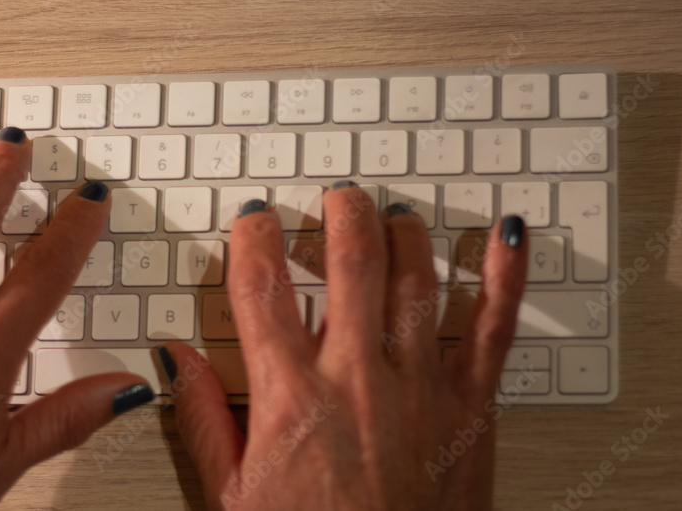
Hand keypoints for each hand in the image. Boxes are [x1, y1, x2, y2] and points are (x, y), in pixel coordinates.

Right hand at [162, 185, 527, 509]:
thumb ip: (205, 417)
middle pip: (349, 259)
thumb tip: (177, 358)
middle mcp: (356, 378)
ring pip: (415, 276)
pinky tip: (504, 235)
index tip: (254, 221)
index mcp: (290, 397)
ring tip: (390, 215)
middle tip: (334, 199)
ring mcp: (420, 387)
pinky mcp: (472, 406)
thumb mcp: (233, 495)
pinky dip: (503, 273)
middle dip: (339, 212)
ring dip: (401, 230)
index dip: (253, 239)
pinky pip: (492, 324)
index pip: (261, 286)